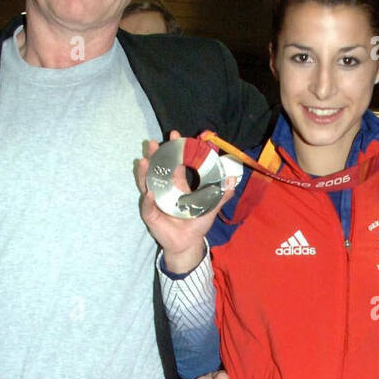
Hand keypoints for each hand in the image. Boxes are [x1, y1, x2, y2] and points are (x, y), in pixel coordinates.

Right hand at [136, 129, 236, 273]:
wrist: (188, 244)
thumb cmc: (197, 224)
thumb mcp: (210, 208)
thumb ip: (220, 195)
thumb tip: (233, 181)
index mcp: (178, 185)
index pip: (175, 163)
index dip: (174, 150)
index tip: (175, 135)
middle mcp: (164, 190)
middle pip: (157, 169)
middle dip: (154, 156)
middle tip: (153, 143)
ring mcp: (156, 201)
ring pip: (147, 183)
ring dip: (145, 173)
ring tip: (144, 162)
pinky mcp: (151, 214)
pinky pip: (148, 206)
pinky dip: (148, 200)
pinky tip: (150, 194)